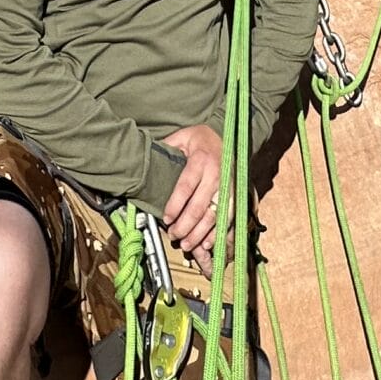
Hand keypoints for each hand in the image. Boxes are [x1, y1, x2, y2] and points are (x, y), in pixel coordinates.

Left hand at [159, 124, 224, 262]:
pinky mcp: (235, 194)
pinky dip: (218, 233)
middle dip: (185, 225)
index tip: (166, 219)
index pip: (186, 186)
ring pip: (214, 215)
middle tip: (173, 235)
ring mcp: (228, 185)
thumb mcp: (181, 137)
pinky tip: (207, 244)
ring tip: (186, 244)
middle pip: (200, 206)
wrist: (228, 135)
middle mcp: (217, 174)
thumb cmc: (199, 139)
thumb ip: (166, 148)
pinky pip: (228, 217)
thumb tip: (145, 161)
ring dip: (199, 233)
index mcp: (201, 159)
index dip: (175, 205)